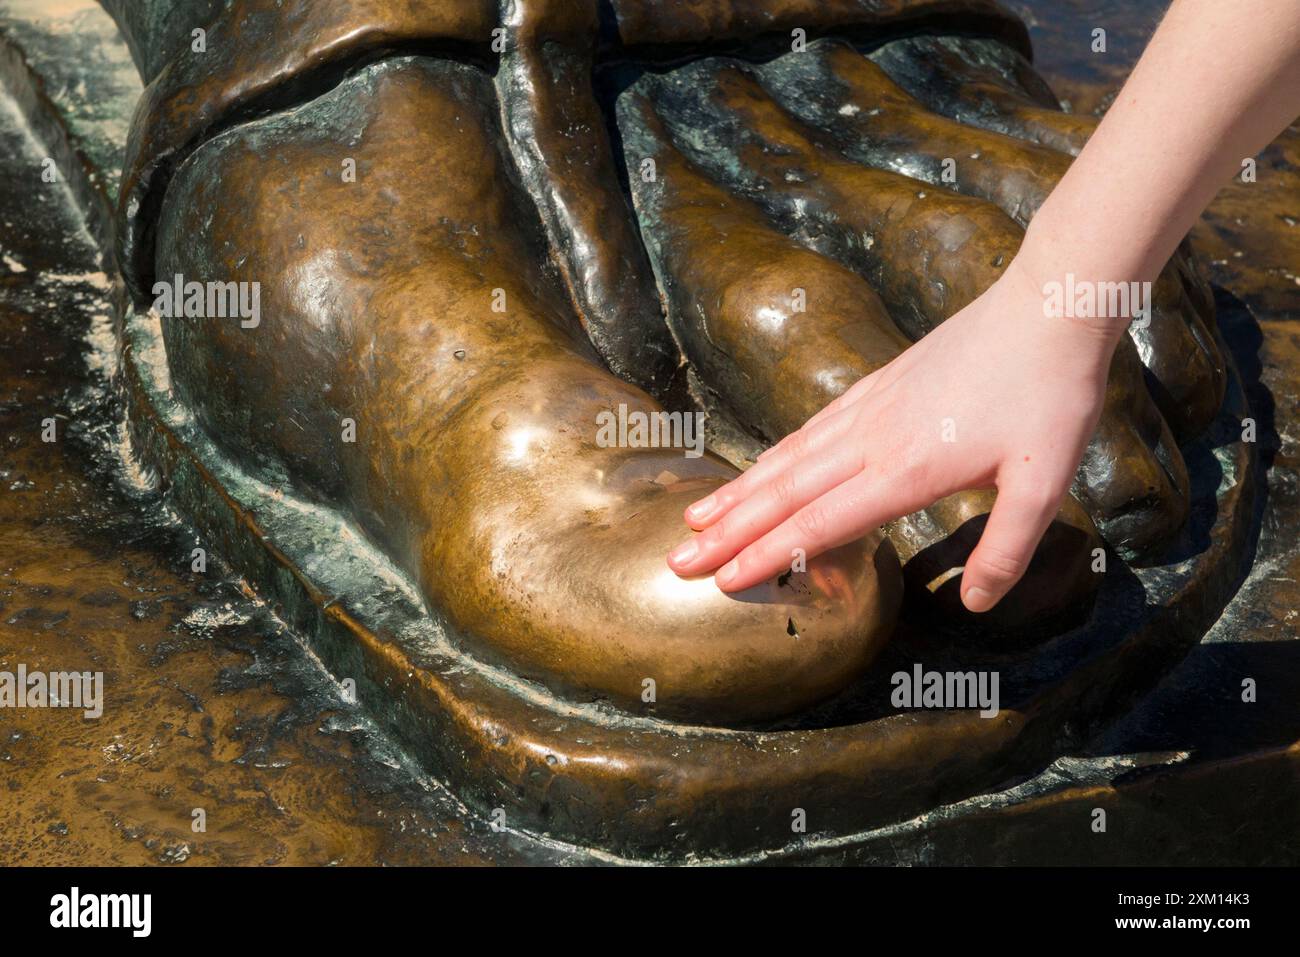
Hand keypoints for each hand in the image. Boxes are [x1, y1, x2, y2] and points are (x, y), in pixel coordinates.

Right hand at [666, 257, 1122, 611]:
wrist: (1047, 308)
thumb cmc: (1050, 397)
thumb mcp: (1043, 483)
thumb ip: (1005, 548)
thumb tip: (975, 604)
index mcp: (904, 471)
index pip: (819, 524)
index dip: (768, 557)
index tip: (722, 581)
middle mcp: (871, 441)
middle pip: (784, 494)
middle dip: (727, 532)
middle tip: (678, 561)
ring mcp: (867, 409)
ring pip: (787, 459)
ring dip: (738, 494)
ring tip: (695, 518)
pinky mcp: (876, 386)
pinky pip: (809, 430)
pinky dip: (773, 455)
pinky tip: (760, 467)